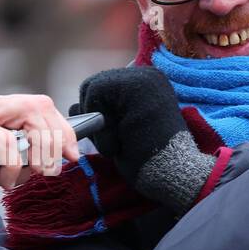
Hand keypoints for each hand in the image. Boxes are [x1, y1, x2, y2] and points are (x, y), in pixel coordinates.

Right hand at [0, 93, 79, 205]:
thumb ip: (8, 165)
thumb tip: (39, 166)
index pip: (36, 106)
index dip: (61, 128)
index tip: (71, 155)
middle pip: (38, 106)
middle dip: (58, 137)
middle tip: (58, 168)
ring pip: (26, 117)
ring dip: (41, 150)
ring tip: (35, 176)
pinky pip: (2, 141)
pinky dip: (12, 164)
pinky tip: (5, 183)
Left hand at [73, 66, 217, 212]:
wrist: (174, 175)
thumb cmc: (147, 160)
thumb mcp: (119, 132)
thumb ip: (100, 116)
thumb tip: (74, 106)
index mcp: (145, 85)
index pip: (101, 88)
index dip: (95, 114)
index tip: (112, 136)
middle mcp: (145, 75)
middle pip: (93, 85)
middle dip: (93, 116)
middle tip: (113, 142)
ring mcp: (141, 78)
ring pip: (92, 90)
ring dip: (98, 125)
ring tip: (119, 144)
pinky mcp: (136, 87)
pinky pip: (96, 98)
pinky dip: (100, 128)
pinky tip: (119, 145)